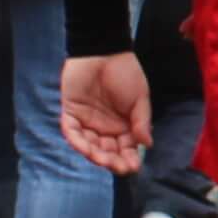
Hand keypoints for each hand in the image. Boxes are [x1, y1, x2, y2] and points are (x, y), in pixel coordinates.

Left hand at [60, 52, 153, 173]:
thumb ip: (141, 121)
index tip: (134, 167)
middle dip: (113, 161)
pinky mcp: (70, 113)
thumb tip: (147, 145)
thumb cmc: (125, 72)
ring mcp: (86, 121)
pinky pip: (71, 132)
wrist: (104, 50)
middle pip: (107, 152)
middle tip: (119, 166)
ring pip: (88, 146)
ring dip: (95, 155)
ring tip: (103, 160)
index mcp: (123, 126)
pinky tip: (86, 148)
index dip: (129, 159)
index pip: (125, 149)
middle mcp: (104, 128)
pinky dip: (77, 141)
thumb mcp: (140, 97)